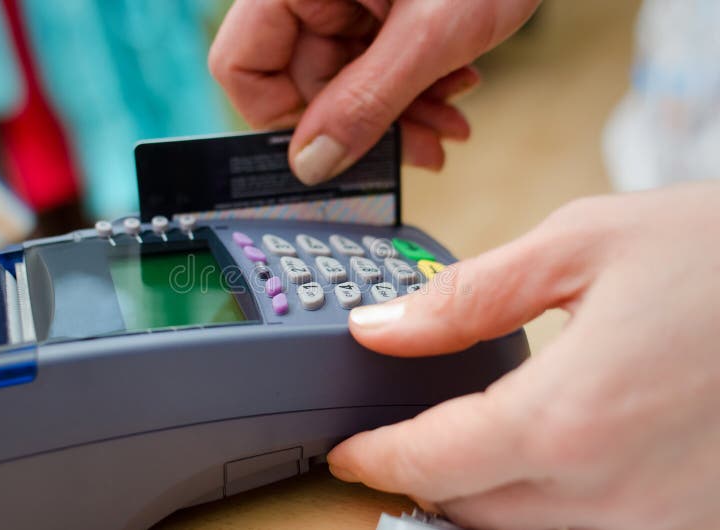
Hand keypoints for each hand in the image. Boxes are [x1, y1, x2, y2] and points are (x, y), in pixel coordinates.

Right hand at [210, 0, 539, 183]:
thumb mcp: (430, 33)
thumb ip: (367, 103)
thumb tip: (312, 166)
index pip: (242, 66)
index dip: (282, 120)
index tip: (333, 154)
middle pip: (304, 84)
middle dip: (365, 126)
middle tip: (419, 149)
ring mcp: (342, 0)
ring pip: (344, 85)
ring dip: (398, 116)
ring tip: (447, 127)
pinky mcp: (374, 8)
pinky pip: (374, 67)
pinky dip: (413, 89)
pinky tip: (452, 92)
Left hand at [329, 183, 719, 529]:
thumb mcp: (581, 245)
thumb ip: (467, 297)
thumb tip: (381, 327)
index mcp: (570, 419)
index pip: (432, 461)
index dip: (374, 456)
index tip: (346, 449)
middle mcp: (614, 493)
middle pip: (469, 510)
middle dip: (420, 474)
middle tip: (394, 437)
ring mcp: (662, 522)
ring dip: (477, 496)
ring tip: (457, 445)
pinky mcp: (693, 523)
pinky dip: (543, 507)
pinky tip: (540, 462)